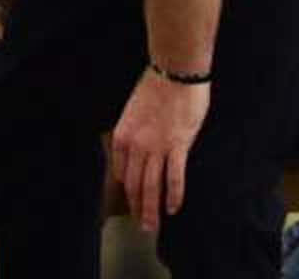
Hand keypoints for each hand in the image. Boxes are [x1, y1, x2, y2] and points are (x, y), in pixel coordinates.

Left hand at [110, 70, 210, 234]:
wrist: (175, 72)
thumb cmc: (157, 88)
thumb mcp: (135, 112)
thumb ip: (135, 134)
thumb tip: (140, 153)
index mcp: (122, 136)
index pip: (121, 172)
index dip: (127, 191)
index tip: (131, 204)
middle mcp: (135, 145)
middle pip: (134, 184)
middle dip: (137, 208)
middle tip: (142, 226)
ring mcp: (156, 147)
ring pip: (151, 186)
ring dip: (152, 209)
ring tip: (153, 226)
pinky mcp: (177, 146)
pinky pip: (173, 178)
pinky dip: (173, 196)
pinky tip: (173, 209)